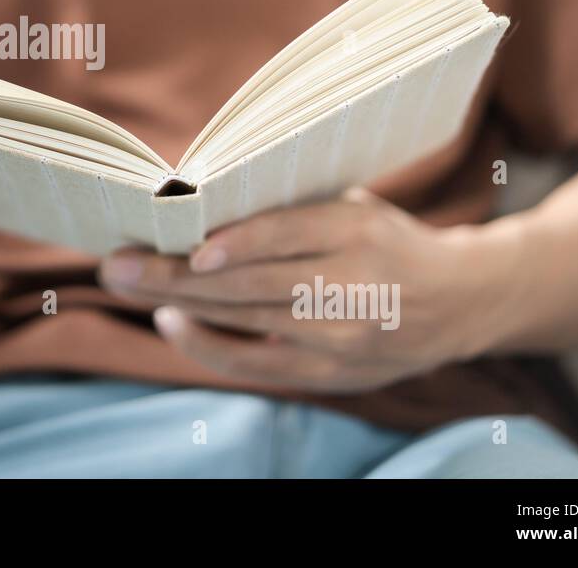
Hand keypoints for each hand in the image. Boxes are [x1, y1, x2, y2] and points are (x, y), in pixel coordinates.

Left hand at [98, 189, 503, 392]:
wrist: (460, 301)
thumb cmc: (387, 241)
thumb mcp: (353, 206)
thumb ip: (290, 209)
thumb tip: (199, 207)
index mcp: (359, 229)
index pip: (287, 234)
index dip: (235, 243)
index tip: (183, 243)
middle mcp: (352, 284)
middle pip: (250, 282)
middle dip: (174, 274)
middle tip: (117, 263)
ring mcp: (341, 334)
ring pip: (245, 318)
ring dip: (178, 303)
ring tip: (129, 284)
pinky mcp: (333, 371)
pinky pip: (258, 363)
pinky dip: (209, 343)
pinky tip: (172, 322)